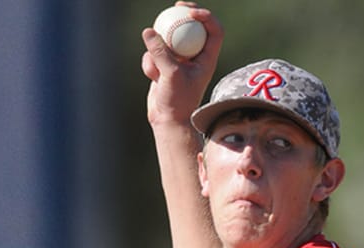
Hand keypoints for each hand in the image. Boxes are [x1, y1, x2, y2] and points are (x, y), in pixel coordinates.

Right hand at [142, 3, 224, 127]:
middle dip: (184, 16)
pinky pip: (153, 55)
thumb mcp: (170, 74)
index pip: (214, 30)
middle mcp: (195, 57)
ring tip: (157, 72)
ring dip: (157, 53)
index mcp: (207, 58)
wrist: (167, 121)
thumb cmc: (177, 102)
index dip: (206, 17)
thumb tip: (149, 31)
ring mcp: (178, 60)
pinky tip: (152, 79)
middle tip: (175, 7)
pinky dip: (150, 64)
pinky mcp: (164, 65)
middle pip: (193, 28)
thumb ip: (160, 52)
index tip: (189, 12)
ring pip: (166, 42)